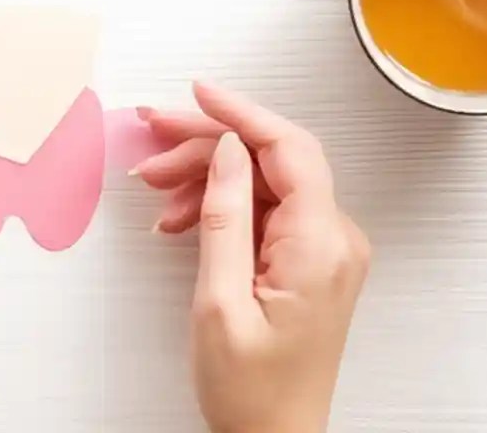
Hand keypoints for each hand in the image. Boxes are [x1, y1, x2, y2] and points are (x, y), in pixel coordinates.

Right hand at [135, 81, 369, 432]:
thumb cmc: (252, 393)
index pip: (287, 149)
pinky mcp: (308, 261)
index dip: (240, 113)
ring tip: (154, 189)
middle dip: (207, 145)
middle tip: (152, 141)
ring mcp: (324, 250)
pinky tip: (182, 220)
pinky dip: (221, 207)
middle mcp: (334, 240)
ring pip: (263, 183)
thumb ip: (225, 216)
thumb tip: (228, 150)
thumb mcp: (219, 301)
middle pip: (271, 160)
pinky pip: (264, 212)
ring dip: (207, 177)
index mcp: (320, 247)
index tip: (198, 93)